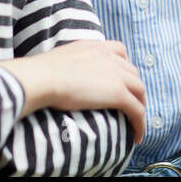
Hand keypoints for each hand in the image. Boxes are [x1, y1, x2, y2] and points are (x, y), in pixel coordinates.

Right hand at [0, 41, 146, 143]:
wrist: (42, 78)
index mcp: (94, 46)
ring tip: (135, 122)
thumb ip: (69, 63)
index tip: (121, 78)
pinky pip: (137, 109)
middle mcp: (108, 56)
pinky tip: (136, 135)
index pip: (119, 50)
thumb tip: (59, 75)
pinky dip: (139, 122)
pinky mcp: (118, 93)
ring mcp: (116, 74)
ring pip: (139, 90)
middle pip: (132, 71)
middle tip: (130, 104)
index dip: (124, 65)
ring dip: (140, 105)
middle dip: (134, 87)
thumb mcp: (59, 59)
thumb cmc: (40, 73)